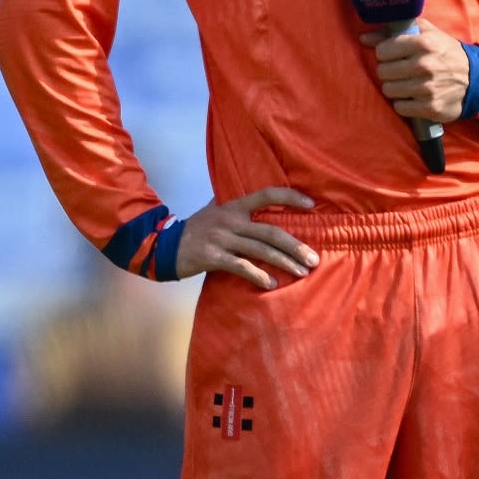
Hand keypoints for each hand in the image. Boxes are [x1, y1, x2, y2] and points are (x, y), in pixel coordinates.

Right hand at [175, 188, 318, 290]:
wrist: (164, 246)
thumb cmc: (194, 229)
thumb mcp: (212, 209)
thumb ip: (233, 203)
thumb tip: (256, 198)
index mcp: (233, 206)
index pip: (266, 194)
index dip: (289, 197)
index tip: (311, 205)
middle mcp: (229, 219)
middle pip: (270, 231)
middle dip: (295, 246)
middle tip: (314, 259)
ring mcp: (221, 238)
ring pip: (260, 250)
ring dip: (284, 262)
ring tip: (302, 272)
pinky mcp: (212, 257)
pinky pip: (241, 266)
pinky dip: (258, 275)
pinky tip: (271, 284)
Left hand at [359, 16, 468, 122]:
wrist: (476, 79)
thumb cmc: (445, 53)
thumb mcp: (426, 34)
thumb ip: (393, 32)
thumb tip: (363, 38)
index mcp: (423, 43)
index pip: (383, 51)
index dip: (385, 54)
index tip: (393, 56)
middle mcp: (425, 65)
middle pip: (383, 71)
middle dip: (389, 71)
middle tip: (400, 71)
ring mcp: (427, 88)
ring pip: (388, 90)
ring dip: (395, 88)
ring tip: (406, 84)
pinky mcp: (430, 107)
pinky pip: (400, 107)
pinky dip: (403, 103)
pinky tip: (412, 97)